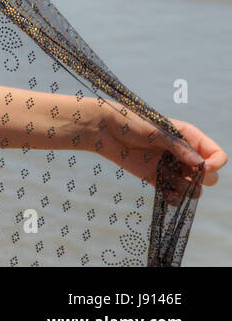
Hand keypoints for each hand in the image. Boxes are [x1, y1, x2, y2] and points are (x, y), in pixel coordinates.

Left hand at [91, 99, 223, 205]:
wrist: (104, 129)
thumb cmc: (131, 122)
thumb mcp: (157, 131)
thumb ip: (178, 147)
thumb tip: (200, 164)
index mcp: (189, 137)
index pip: (217, 155)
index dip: (215, 164)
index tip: (201, 167)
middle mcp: (184, 154)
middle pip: (210, 176)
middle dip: (201, 178)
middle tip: (181, 172)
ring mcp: (172, 167)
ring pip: (194, 189)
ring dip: (185, 189)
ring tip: (167, 178)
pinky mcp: (158, 178)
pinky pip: (175, 196)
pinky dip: (174, 198)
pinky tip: (165, 193)